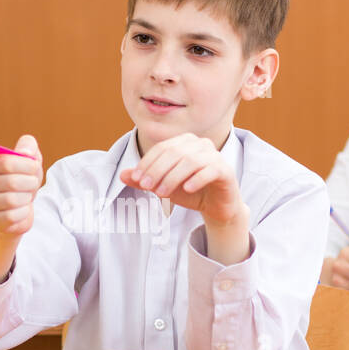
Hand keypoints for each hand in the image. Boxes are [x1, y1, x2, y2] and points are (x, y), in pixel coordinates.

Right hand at [0, 135, 43, 235]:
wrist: (20, 209)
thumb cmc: (24, 181)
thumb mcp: (29, 161)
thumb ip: (28, 147)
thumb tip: (25, 152)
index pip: (6, 162)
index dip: (26, 165)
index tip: (34, 167)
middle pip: (11, 182)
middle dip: (30, 183)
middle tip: (33, 184)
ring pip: (11, 200)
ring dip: (26, 198)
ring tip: (27, 196)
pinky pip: (11, 216)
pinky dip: (23, 212)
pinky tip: (22, 209)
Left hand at [118, 133, 243, 226]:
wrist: (216, 207)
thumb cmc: (190, 191)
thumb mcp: (163, 186)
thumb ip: (144, 180)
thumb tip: (123, 175)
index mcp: (185, 142)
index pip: (162, 148)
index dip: (147, 163)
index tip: (137, 179)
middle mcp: (200, 144)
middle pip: (174, 152)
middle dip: (157, 170)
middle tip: (147, 187)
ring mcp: (215, 155)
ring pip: (190, 161)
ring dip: (172, 177)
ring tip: (161, 193)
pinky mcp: (225, 170)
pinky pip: (210, 170)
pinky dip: (196, 179)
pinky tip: (187, 189)